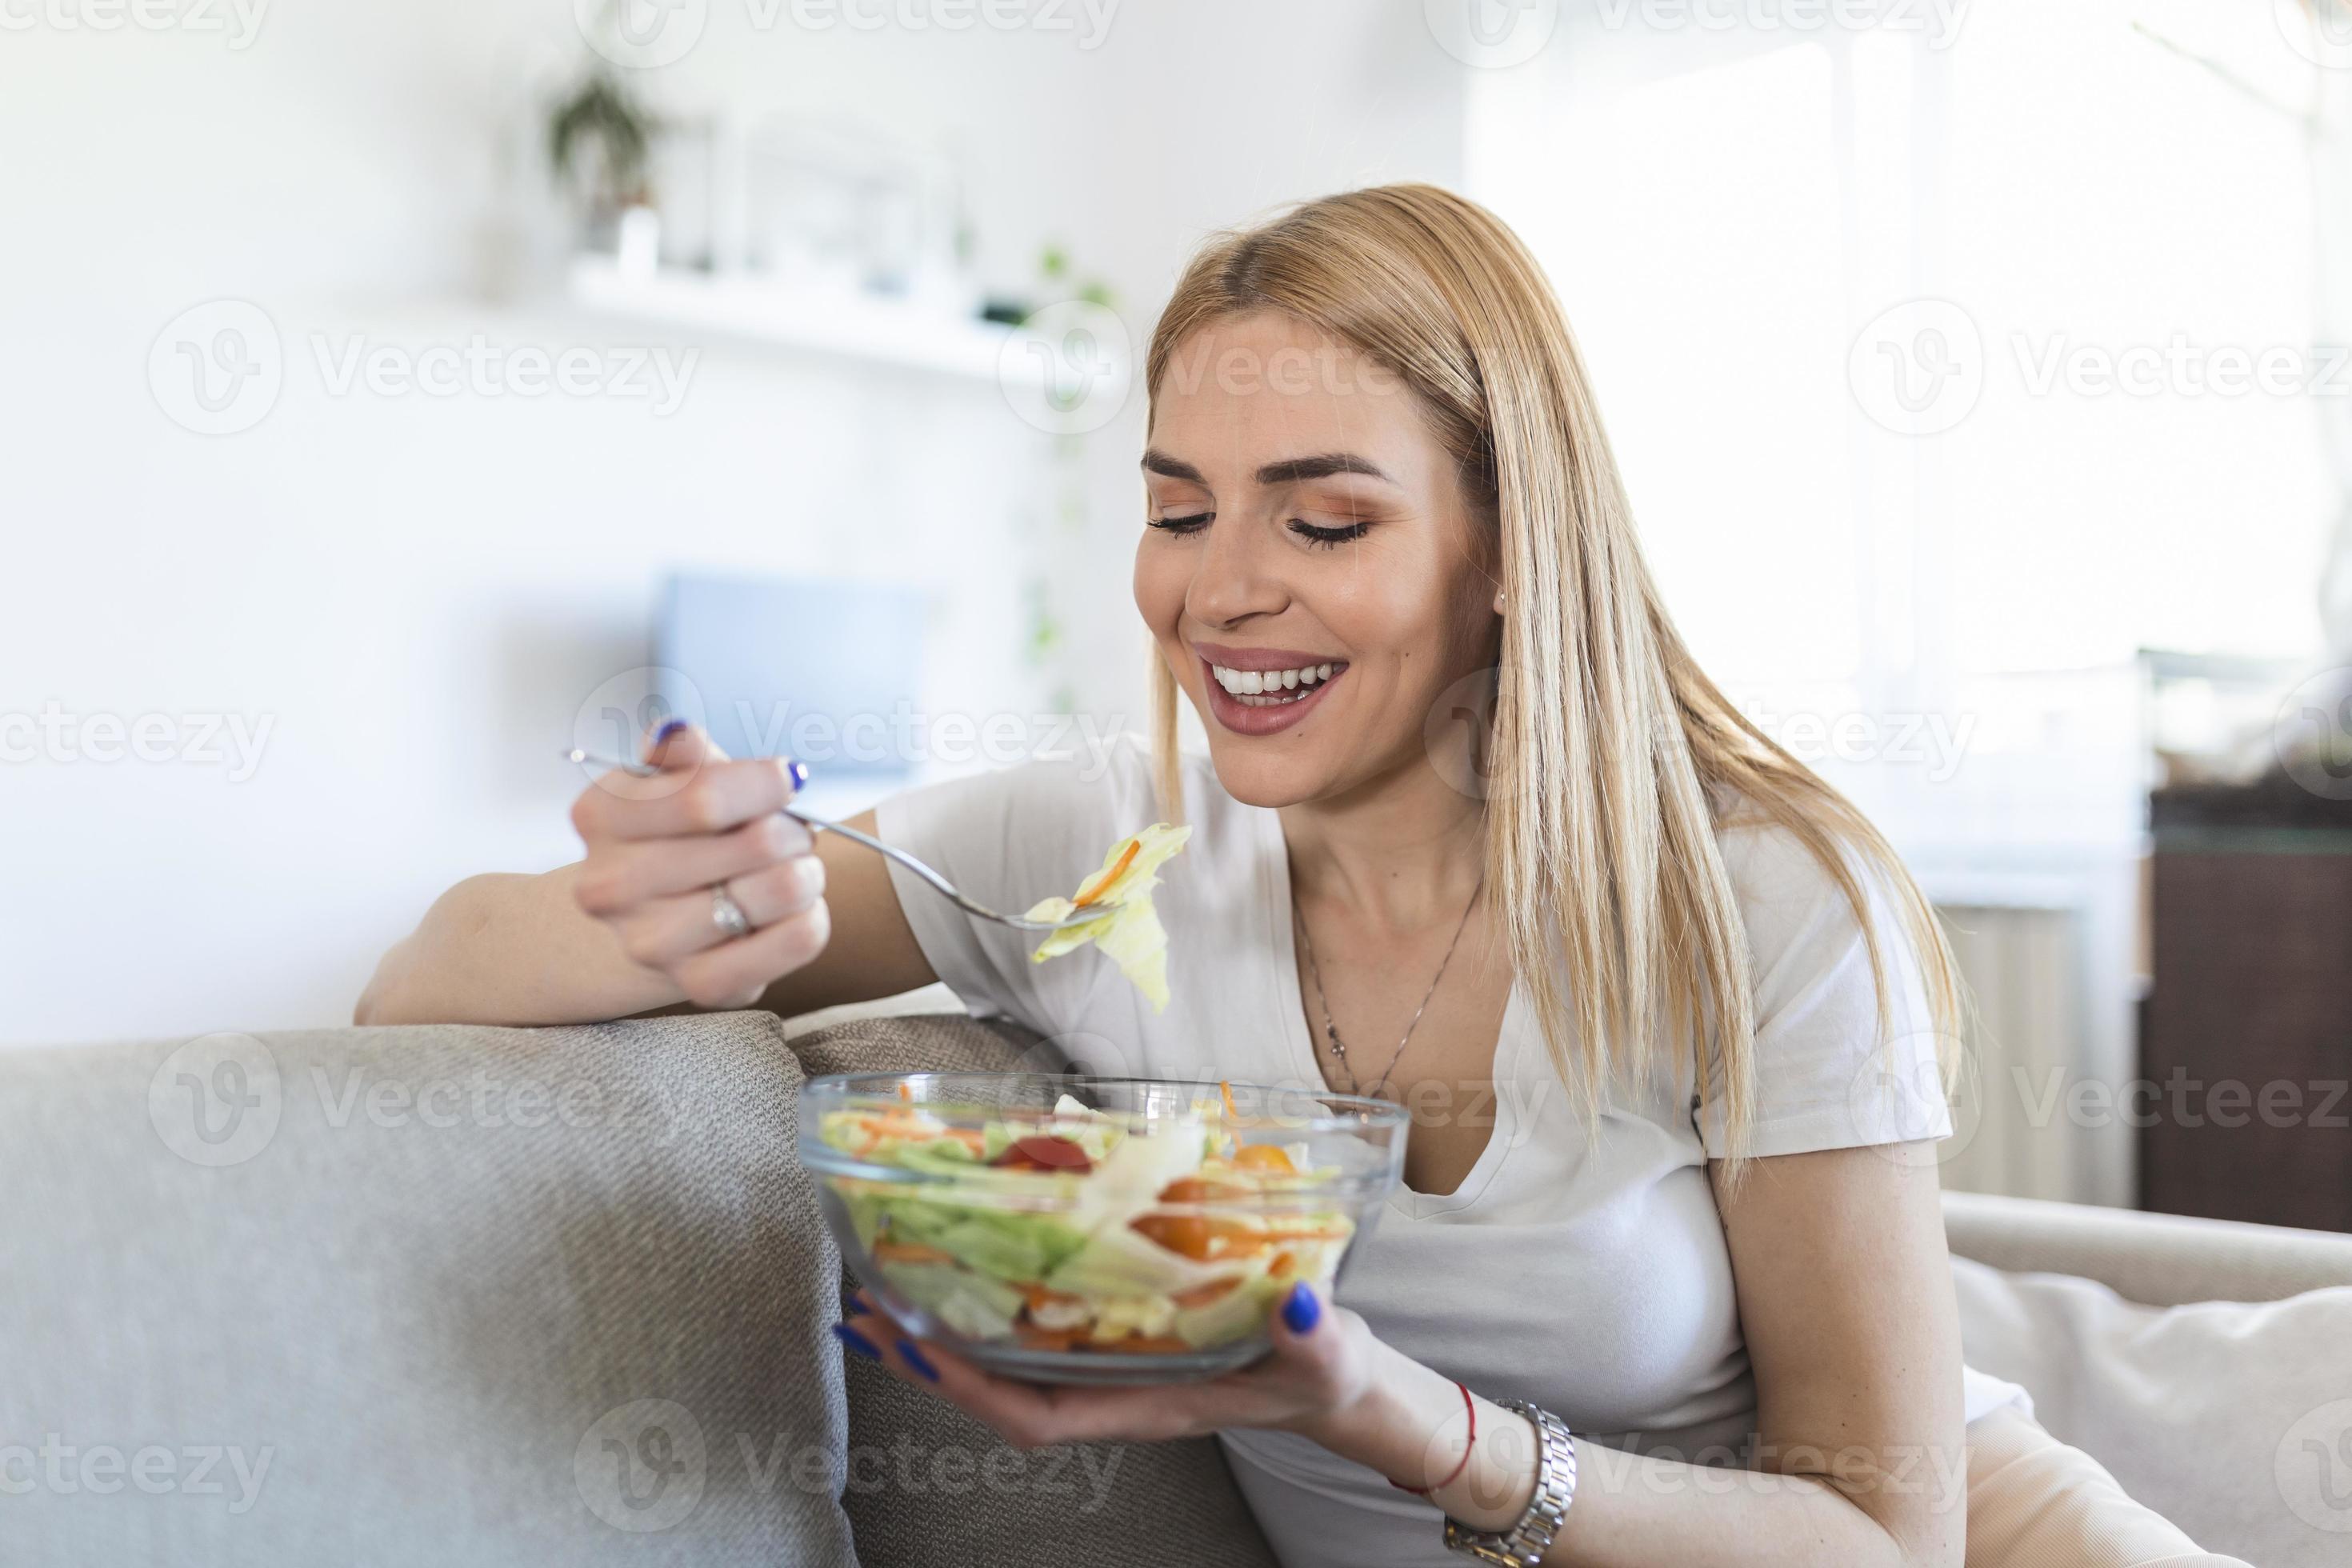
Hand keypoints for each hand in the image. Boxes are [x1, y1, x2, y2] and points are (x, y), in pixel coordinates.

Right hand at [568, 722, 829, 1008]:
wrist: (649, 920)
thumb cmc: (677, 834)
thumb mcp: (673, 780)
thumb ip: (683, 754)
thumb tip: (679, 737)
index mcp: (600, 816)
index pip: (706, 796)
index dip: (767, 783)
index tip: (786, 781)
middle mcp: (611, 887)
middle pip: (757, 843)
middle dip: (791, 829)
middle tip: (787, 833)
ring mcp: (651, 943)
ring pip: (784, 888)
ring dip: (806, 872)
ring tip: (788, 870)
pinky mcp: (700, 986)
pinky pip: (798, 939)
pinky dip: (812, 916)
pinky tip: (790, 911)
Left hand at [837, 1281, 1393, 1455]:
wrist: (1333, 1376)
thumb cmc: (1323, 1374)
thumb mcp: (1325, 1356)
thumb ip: (1313, 1336)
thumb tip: (1298, 1304)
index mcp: (1144, 1404)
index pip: (1035, 1415)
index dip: (971, 1389)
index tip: (916, 1346)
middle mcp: (1113, 1385)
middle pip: (998, 1388)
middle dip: (929, 1355)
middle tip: (863, 1308)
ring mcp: (1112, 1358)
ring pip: (1011, 1353)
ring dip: (948, 1324)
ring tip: (886, 1283)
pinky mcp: (1120, 1323)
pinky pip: (1040, 1319)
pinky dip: (996, 1294)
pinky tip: (970, 1256)